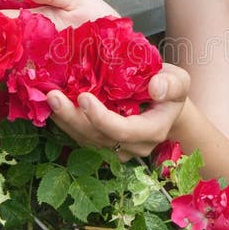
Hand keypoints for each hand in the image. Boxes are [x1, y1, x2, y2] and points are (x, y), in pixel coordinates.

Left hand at [46, 63, 190, 160]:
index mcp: (152, 131)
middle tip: (54, 97)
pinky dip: (66, 121)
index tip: (83, 97)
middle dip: (74, 119)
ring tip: (49, 98)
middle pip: (98, 138)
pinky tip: (54, 105)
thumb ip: (171, 84)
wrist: (164, 104)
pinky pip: (81, 136)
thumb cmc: (170, 89)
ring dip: (65, 120)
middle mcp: (133, 146)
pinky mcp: (103, 143)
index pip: (123, 131)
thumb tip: (155, 88)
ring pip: (86, 140)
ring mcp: (117, 148)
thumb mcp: (179, 80)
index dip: (101, 118)